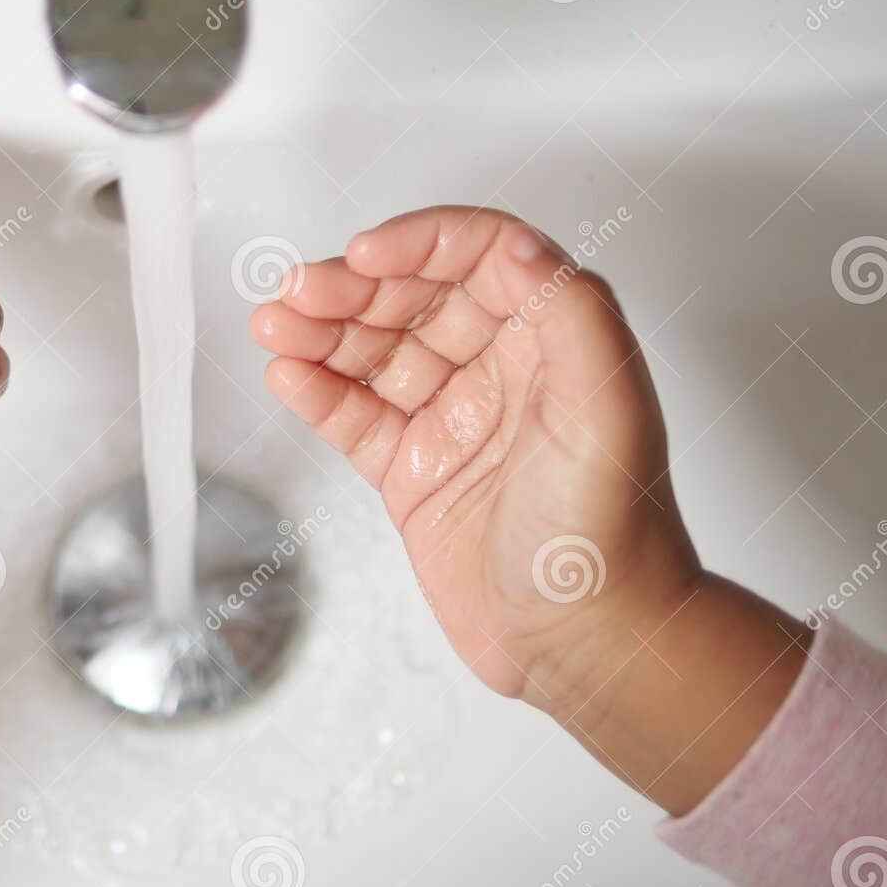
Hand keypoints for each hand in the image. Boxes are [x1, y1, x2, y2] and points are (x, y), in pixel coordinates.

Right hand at [251, 207, 802, 811]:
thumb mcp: (608, 410)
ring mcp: (450, 419)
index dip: (418, 243)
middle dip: (349, 287)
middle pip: (411, 297)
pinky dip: (317, 393)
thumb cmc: (612, 536)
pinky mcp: (413, 470)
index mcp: (550, 339)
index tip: (366, 255)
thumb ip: (571, 314)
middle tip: (295, 292)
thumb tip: (519, 245)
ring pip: (373, 352)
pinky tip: (287, 374)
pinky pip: (354, 416)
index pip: (478, 256)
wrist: (587, 643)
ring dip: (320, 332)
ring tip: (273, 324)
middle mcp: (499, 369)